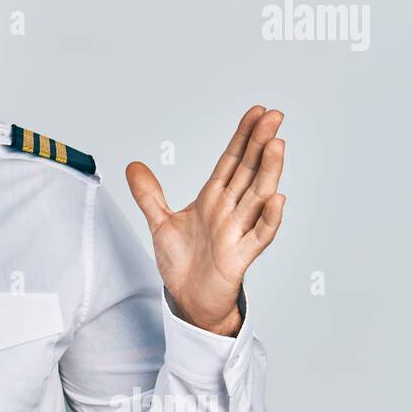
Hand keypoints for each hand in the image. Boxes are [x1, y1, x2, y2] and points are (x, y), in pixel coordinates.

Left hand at [125, 106, 285, 335]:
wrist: (188, 299)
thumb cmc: (183, 263)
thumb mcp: (160, 223)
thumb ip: (149, 194)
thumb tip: (133, 166)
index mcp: (213, 199)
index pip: (232, 161)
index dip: (243, 137)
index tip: (256, 112)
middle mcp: (229, 211)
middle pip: (248, 172)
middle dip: (261, 144)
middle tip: (275, 116)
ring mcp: (237, 232)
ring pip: (257, 197)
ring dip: (269, 172)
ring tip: (278, 145)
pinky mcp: (239, 257)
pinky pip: (259, 236)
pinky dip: (268, 219)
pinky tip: (277, 199)